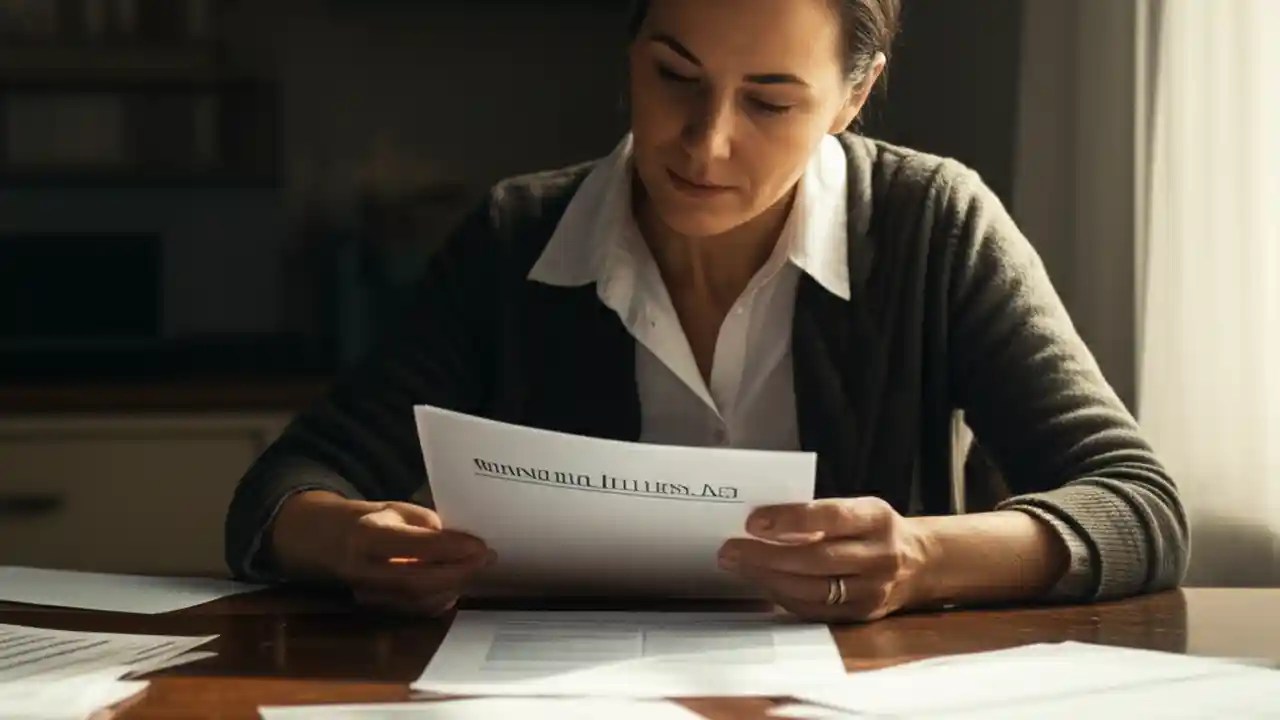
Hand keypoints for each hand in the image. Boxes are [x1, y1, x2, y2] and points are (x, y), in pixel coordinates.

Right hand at [335, 502, 493, 616]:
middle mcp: (364, 568)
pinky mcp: (374, 608)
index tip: (480, 545)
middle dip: (459, 571)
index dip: (452, 547)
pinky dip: (440, 600)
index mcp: (367, 534)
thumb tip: (462, 545)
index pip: (416, 544)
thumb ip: (427, 525)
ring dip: (453, 586)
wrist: (330, 540)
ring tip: (474, 569)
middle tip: (486, 559)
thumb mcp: (398, 510)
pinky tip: (455, 585)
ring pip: (419, 599)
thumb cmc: (372, 521)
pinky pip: (414, 610)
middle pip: (419, 579)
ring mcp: (367, 593)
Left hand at [718, 497, 933, 621]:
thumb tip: (761, 521)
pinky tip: (762, 582)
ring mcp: (873, 590)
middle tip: (730, 550)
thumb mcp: (858, 508)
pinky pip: (815, 610)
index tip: (753, 522)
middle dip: (766, 556)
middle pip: (816, 559)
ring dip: (768, 578)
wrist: (920, 562)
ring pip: (813, 589)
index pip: (831, 517)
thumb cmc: (873, 529)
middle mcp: (879, 556)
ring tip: (738, 566)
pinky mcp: (862, 614)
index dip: (790, 520)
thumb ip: (819, 514)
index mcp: (876, 519)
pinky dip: (783, 596)